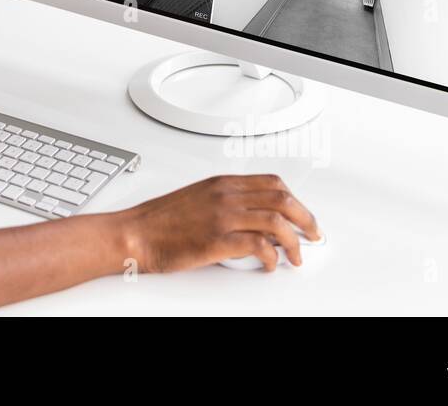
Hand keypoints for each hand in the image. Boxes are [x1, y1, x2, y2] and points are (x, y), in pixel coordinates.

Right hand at [119, 174, 319, 272]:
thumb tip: (253, 220)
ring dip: (294, 241)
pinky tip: (270, 264)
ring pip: (276, 221)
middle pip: (282, 199)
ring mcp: (222, 216)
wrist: (135, 233)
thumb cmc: (160, 221)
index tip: (303, 216)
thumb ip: (226, 203)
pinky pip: (259, 246)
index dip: (295, 200)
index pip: (272, 183)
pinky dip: (271, 257)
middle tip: (312, 235)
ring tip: (296, 256)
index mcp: (222, 183)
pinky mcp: (217, 240)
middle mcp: (225, 195)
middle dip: (305, 219)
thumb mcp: (197, 199)